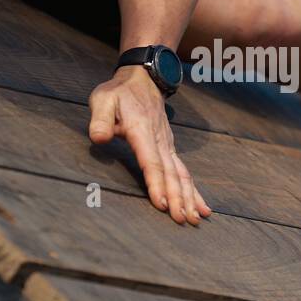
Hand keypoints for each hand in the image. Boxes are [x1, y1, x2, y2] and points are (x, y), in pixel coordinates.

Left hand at [88, 66, 211, 224]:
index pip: (151, 161)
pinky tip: (202, 208)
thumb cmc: (119, 93)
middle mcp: (160, 140)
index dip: (156, 183)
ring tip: (195, 219)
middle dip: (177, 198)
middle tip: (182, 220)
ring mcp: (168, 145)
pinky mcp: (170, 149)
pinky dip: (193, 191)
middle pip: (171, 173)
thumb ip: (100, 119)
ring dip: (188, 197)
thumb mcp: (103, 100)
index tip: (161, 203)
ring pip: (181, 174)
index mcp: (142, 130)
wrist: (142, 79)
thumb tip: (98, 138)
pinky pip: (184, 172)